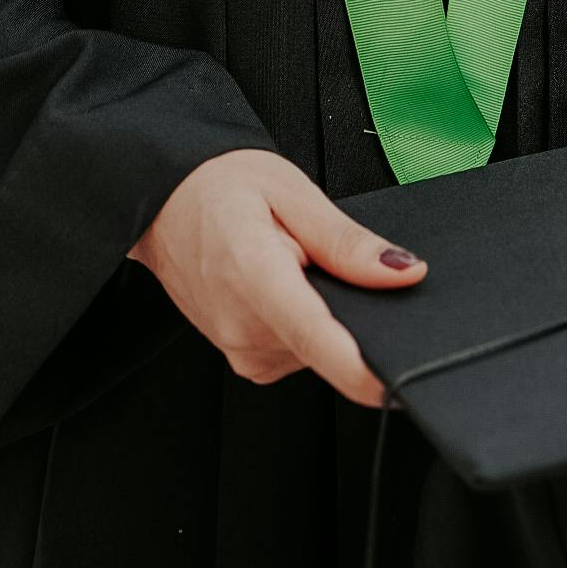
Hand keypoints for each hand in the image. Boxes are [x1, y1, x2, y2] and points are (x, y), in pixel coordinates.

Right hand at [129, 148, 426, 406]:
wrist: (163, 203)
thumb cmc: (218, 187)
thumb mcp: (291, 189)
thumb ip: (346, 240)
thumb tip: (403, 272)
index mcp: (252, 275)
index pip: (315, 335)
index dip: (361, 365)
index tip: (398, 380)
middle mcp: (243, 328)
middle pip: (328, 343)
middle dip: (350, 309)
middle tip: (320, 254)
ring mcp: (242, 351)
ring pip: (318, 348)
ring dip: (327, 312)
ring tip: (294, 261)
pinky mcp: (247, 361)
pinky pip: (301, 350)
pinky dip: (309, 322)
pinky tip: (288, 283)